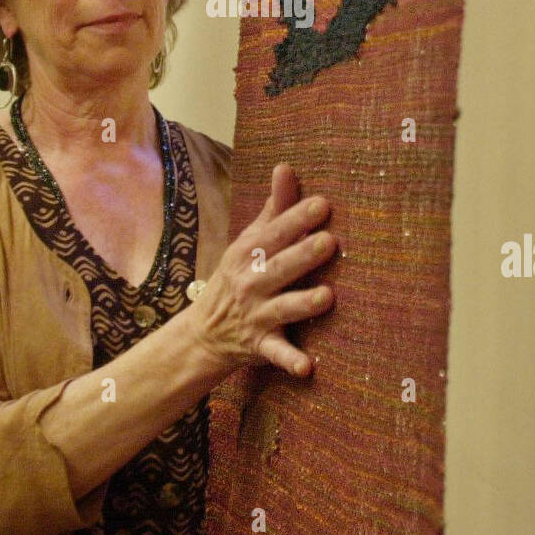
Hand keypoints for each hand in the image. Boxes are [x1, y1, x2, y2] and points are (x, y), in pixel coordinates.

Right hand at [187, 164, 336, 377]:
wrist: (204, 332)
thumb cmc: (238, 276)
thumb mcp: (248, 241)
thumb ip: (273, 208)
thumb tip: (285, 167)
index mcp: (249, 254)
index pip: (275, 233)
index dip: (297, 218)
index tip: (323, 204)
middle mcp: (251, 283)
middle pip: (280, 267)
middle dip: (303, 256)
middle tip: (330, 243)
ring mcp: (256, 315)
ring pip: (283, 308)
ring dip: (303, 303)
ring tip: (327, 296)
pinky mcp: (262, 345)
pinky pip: (277, 354)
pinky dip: (290, 361)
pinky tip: (308, 367)